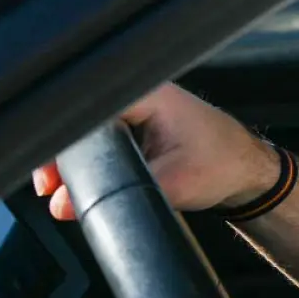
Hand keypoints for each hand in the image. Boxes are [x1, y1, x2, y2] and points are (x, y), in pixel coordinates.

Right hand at [32, 83, 278, 219]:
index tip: (51, 172)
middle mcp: (140, 92)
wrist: (248, 171)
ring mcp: (138, 104)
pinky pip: (100, 133)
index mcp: (148, 93)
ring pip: (87, 126)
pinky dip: (89, 155)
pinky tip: (81, 175)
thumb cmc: (223, 166)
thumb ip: (118, 194)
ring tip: (61, 184)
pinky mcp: (138, 119)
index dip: (61, 141)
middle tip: (50, 185)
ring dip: (74, 156)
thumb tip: (63, 205)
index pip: (86, 107)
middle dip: (61, 153)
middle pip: (81, 117)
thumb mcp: (171, 184)